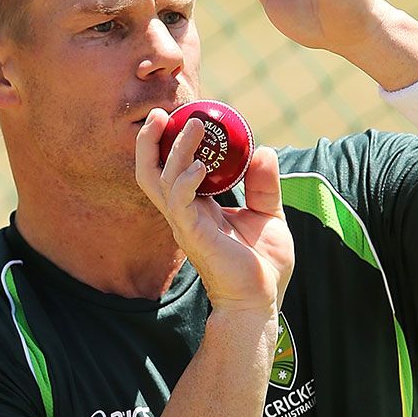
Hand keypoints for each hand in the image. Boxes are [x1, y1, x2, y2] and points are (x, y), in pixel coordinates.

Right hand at [135, 109, 293, 314]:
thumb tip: (264, 150)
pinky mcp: (192, 235)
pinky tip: (202, 166)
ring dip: (174, 149)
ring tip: (193, 125)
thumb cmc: (262, 267)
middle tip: (161, 113)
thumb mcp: (268, 215)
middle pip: (150, 172)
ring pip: (161, 180)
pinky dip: (185, 179)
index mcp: (198, 209)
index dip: (172, 142)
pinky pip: (178, 202)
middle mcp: (185, 215)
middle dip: (149, 141)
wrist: (260, 303)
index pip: (173, 170)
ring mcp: (185, 225)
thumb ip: (264, 184)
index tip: (186, 115)